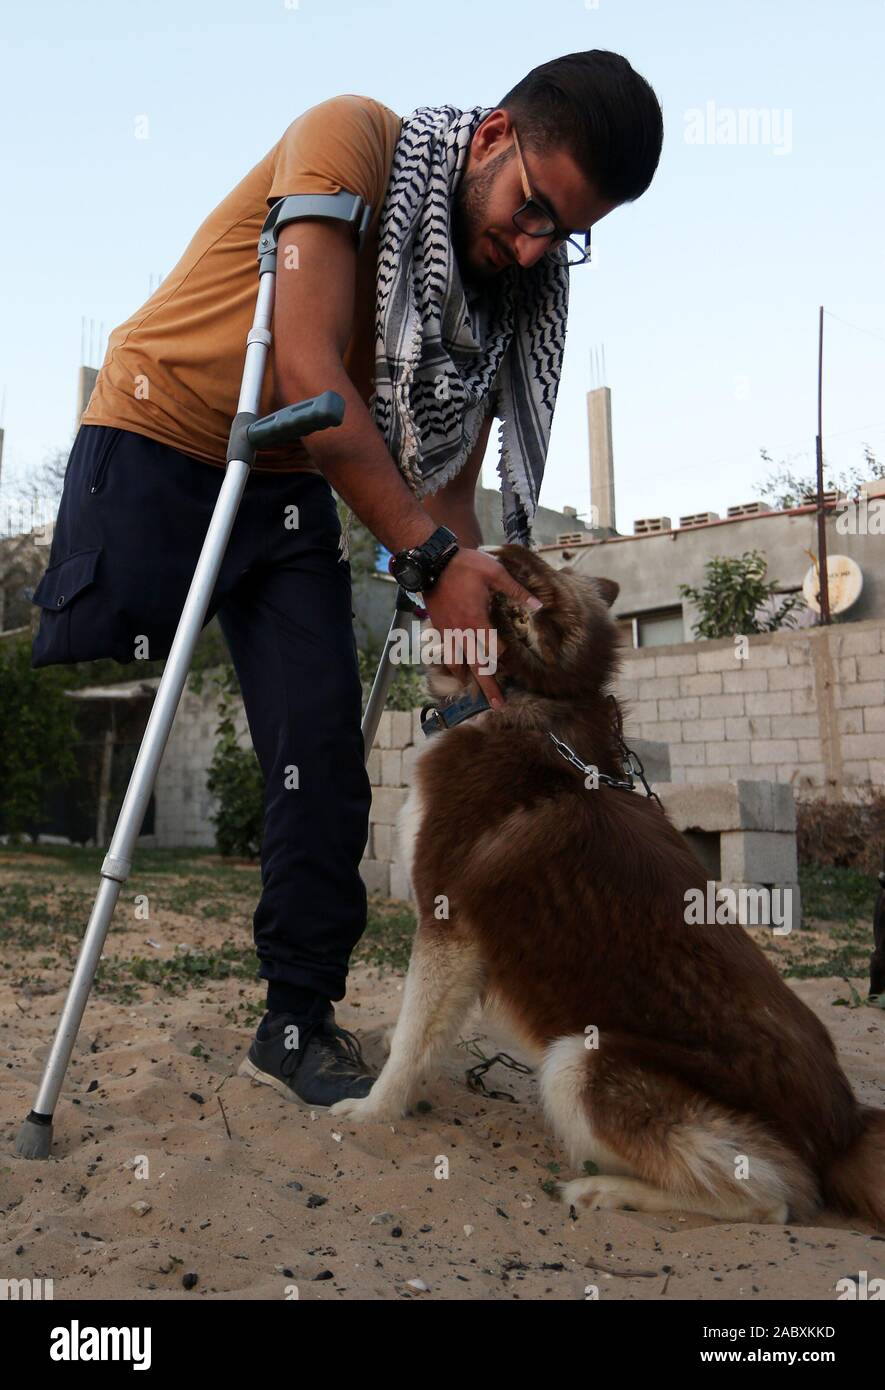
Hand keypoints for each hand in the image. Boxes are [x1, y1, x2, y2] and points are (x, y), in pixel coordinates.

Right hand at [421, 548, 541, 706]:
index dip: (500, 658)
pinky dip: (452, 666)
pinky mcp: (439, 628)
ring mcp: (448, 632)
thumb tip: (539, 604)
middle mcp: (462, 632)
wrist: (432, 561)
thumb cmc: (465, 565)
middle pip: (476, 666)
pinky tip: (457, 673)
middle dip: (487, 687)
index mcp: (477, 620)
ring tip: (474, 694)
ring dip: (467, 679)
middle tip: (497, 705)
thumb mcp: (495, 572)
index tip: (506, 663)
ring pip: (457, 663)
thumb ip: (517, 590)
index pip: (492, 650)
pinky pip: (446, 654)